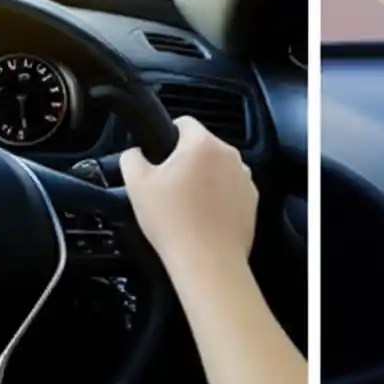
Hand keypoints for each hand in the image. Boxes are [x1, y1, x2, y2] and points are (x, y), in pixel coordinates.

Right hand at [121, 117, 257, 274]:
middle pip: (202, 147)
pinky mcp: (252, 200)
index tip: (159, 158)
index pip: (184, 122)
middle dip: (185, 161)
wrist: (207, 261)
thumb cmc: (173, 223)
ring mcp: (244, 178)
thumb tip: (134, 153)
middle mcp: (229, 155)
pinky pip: (230, 189)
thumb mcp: (137, 185)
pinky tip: (203, 216)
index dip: (167, 137)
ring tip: (186, 205)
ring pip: (217, 168)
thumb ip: (131, 158)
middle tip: (168, 187)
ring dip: (203, 178)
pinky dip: (218, 197)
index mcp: (202, 143)